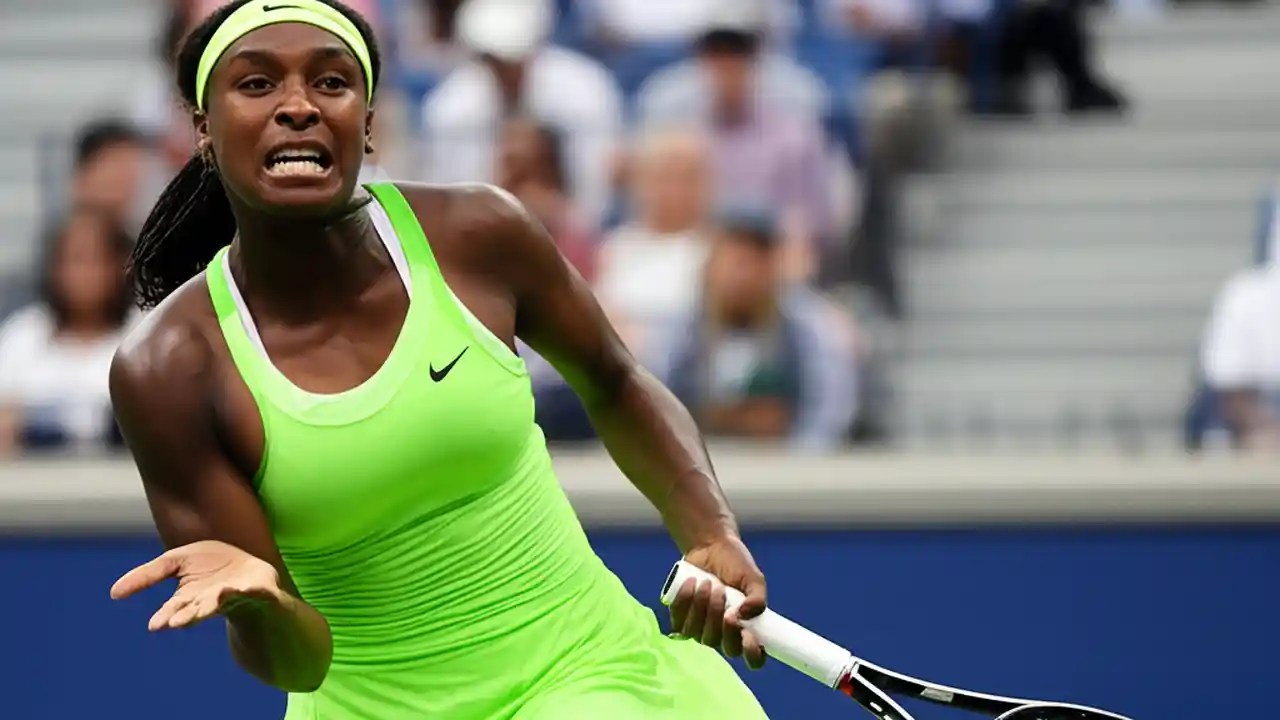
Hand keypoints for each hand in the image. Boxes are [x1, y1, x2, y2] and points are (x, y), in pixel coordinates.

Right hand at [111, 540, 284, 630]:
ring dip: (215, 603)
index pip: (175, 609)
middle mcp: (211, 600)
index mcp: (190, 597)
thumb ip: (147, 575)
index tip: (157, 625)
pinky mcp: (260, 589)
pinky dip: (251, 591)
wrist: (250, 570)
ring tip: (213, 601)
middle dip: (188, 615)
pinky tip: (245, 588)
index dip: (167, 616)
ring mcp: (236, 595)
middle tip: (177, 623)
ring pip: (224, 602)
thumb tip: (112, 593)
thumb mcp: (176, 562)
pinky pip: (257, 591)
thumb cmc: (212, 568)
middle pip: (197, 610)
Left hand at [669, 535, 767, 669]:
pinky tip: (692, 583)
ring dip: (702, 609)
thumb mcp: (753, 578)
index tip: (748, 635)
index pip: (753, 658)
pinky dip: (685, 602)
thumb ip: (757, 598)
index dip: (752, 654)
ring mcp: (702, 630)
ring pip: (700, 636)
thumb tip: (745, 615)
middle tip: (721, 593)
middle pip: (724, 648)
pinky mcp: (682, 619)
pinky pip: (679, 622)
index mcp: (747, 629)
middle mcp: (725, 635)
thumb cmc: (735, 565)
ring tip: (707, 584)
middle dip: (720, 621)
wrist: (710, 546)